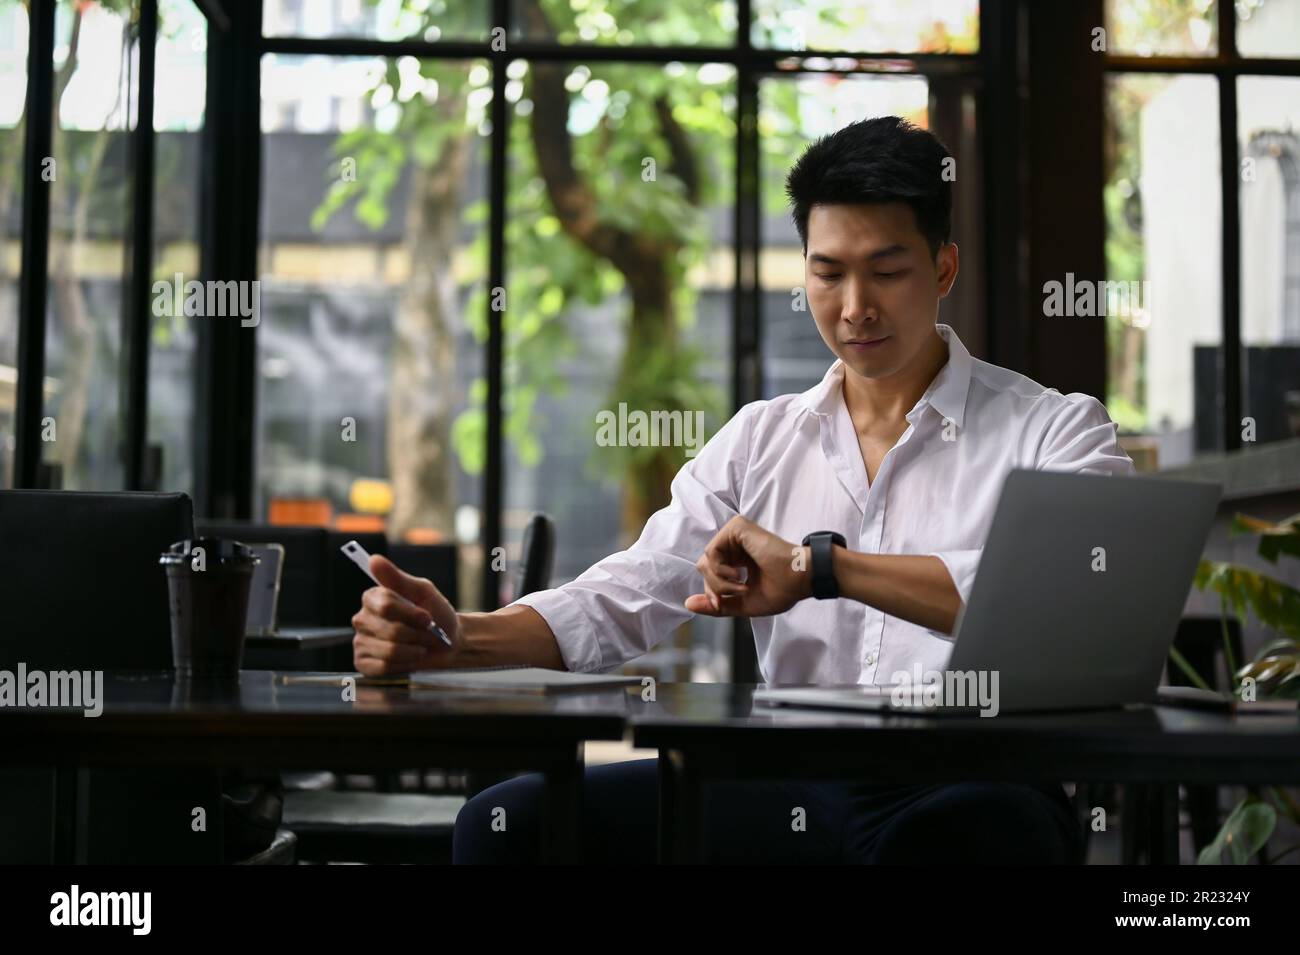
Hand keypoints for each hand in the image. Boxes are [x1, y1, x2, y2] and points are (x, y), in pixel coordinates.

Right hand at [352, 554, 459, 675]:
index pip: (385, 605)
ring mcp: (361, 642)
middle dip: (417, 635)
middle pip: (390, 630)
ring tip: (421, 646)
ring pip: (390, 651)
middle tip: (427, 633)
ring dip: (414, 650)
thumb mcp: (423, 591)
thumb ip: (398, 578)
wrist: (447, 642)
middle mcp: (362, 618)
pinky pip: (384, 667)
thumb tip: (374, 560)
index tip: (427, 618)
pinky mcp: (363, 663)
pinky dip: (405, 664)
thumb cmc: (436, 614)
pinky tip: (410, 658)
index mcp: (373, 598)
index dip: (411, 614)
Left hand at [686, 515, 811, 617]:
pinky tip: (737, 575)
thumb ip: (717, 604)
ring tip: (740, 587)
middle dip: (714, 587)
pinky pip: (711, 551)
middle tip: (733, 595)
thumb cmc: (781, 590)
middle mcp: (735, 544)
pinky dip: (719, 570)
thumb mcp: (742, 603)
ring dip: (719, 581)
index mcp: (738, 558)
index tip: (722, 604)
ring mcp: (735, 534)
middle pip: (704, 567)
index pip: (711, 574)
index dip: (712, 592)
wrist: (799, 579)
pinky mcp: (736, 528)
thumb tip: (688, 604)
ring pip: (705, 561)